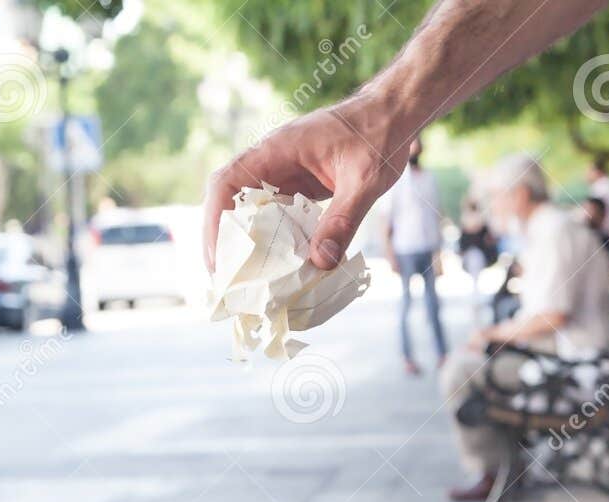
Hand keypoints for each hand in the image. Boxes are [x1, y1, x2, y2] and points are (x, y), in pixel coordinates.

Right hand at [203, 93, 412, 272]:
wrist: (394, 115)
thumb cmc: (379, 136)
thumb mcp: (365, 180)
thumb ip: (343, 219)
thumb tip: (320, 263)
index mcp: (277, 150)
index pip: (227, 182)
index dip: (214, 220)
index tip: (217, 256)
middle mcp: (272, 161)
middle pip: (230, 200)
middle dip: (224, 239)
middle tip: (227, 279)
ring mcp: (283, 173)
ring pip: (250, 210)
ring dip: (245, 242)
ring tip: (246, 280)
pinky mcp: (297, 186)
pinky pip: (273, 215)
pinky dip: (271, 240)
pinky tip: (278, 265)